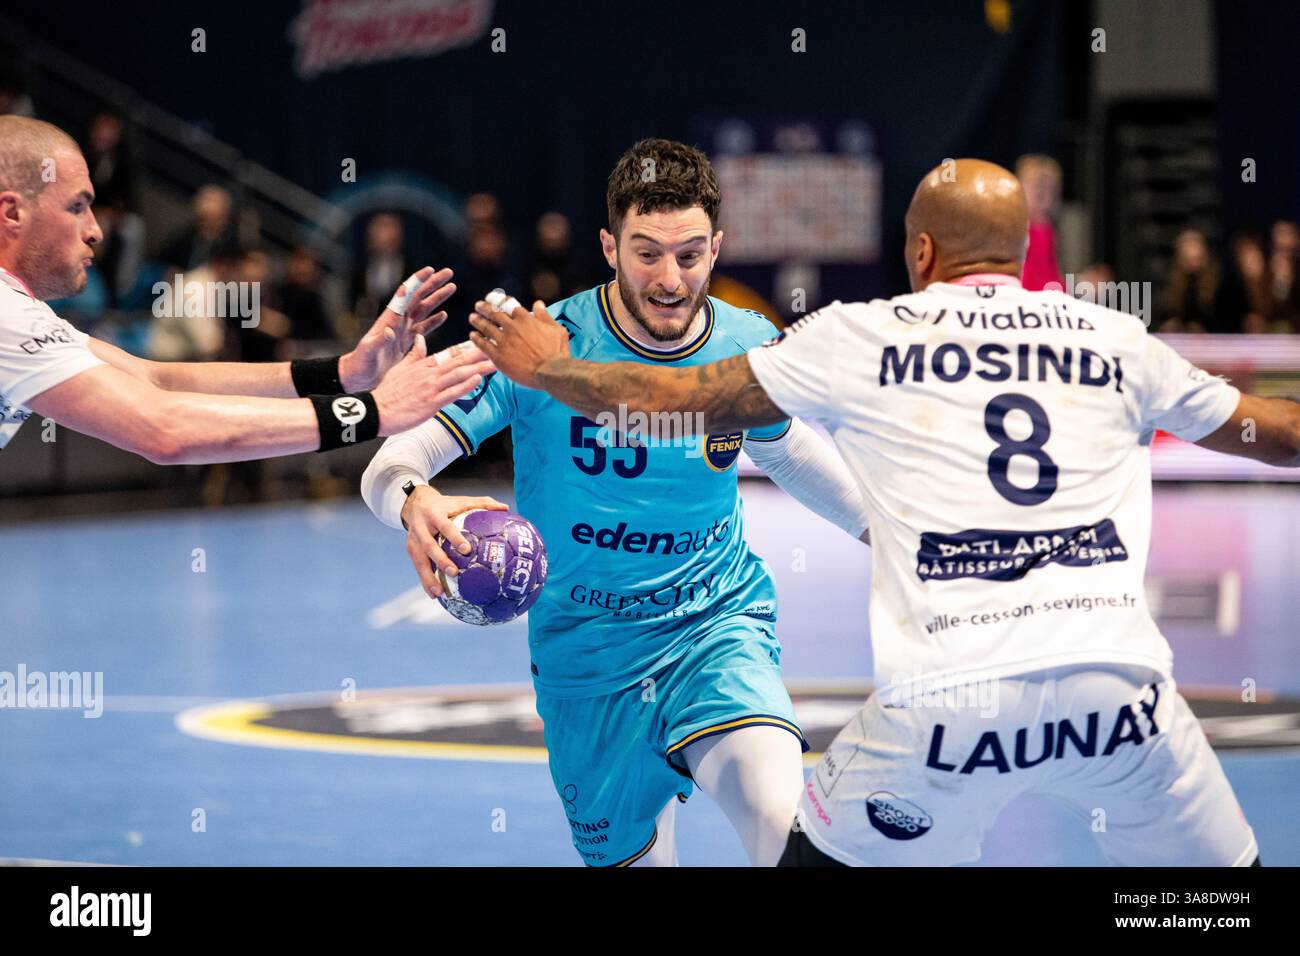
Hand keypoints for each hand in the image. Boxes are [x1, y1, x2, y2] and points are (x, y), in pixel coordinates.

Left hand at [340, 267, 456, 390]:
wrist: (359, 376)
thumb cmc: (360, 362)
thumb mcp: (368, 351)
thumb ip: (380, 340)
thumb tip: (390, 330)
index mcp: (390, 319)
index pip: (406, 295)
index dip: (418, 282)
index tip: (430, 270)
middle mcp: (398, 321)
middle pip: (419, 297)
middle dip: (433, 284)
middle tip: (449, 272)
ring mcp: (403, 330)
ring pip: (424, 309)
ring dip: (437, 298)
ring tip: (451, 287)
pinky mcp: (406, 342)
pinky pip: (424, 328)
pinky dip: (434, 320)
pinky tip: (444, 314)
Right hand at [371, 336, 494, 435]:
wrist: (376, 410)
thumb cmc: (388, 391)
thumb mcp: (400, 367)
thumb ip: (414, 354)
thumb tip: (420, 338)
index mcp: (423, 365)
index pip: (449, 355)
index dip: (467, 350)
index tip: (482, 344)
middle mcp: (429, 374)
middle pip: (458, 362)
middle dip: (478, 355)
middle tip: (495, 349)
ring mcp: (431, 388)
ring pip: (458, 375)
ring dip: (478, 369)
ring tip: (494, 364)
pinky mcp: (431, 403)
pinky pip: (451, 393)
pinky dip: (465, 386)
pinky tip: (477, 380)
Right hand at [401, 487, 510, 597]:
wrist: (416, 504)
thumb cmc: (446, 505)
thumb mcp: (461, 500)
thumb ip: (483, 503)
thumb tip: (506, 509)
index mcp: (434, 514)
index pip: (445, 526)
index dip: (454, 537)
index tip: (466, 549)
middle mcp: (421, 527)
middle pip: (429, 546)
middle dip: (440, 560)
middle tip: (454, 572)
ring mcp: (413, 540)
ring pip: (420, 561)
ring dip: (429, 577)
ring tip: (440, 592)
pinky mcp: (410, 550)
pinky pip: (418, 567)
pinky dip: (425, 581)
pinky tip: (434, 595)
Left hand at [468, 298, 570, 389]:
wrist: (551, 372)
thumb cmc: (557, 352)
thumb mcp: (557, 330)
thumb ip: (545, 316)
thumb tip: (538, 304)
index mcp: (525, 319)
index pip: (508, 304)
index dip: (499, 299)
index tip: (492, 298)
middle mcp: (512, 327)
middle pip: (493, 313)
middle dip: (484, 307)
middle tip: (478, 305)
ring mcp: (504, 341)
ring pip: (486, 327)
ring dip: (477, 321)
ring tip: (472, 318)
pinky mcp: (498, 357)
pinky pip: (483, 345)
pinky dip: (477, 339)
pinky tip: (473, 336)